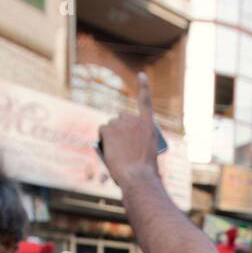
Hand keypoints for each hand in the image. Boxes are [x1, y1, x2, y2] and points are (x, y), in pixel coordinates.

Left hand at [98, 72, 160, 188]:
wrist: (138, 177)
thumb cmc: (145, 173)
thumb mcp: (149, 158)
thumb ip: (140, 149)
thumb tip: (125, 152)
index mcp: (149, 126)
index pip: (145, 101)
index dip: (143, 86)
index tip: (141, 75)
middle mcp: (135, 121)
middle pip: (122, 118)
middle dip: (119, 128)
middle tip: (120, 147)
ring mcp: (121, 124)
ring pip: (111, 126)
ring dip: (110, 135)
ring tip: (115, 153)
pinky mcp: (109, 130)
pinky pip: (102, 130)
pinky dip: (101, 137)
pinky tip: (103, 144)